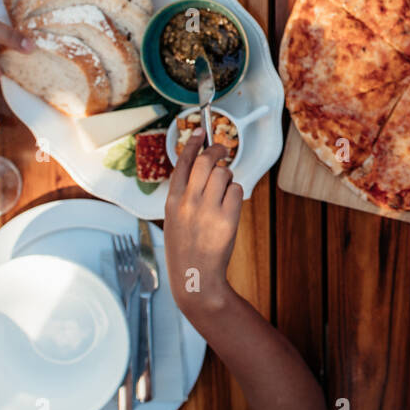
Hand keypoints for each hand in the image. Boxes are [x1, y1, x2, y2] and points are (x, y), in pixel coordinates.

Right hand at [163, 130, 242, 313]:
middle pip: (205, 161)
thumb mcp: (174, 219)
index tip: (201, 131)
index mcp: (172, 201)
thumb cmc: (185, 249)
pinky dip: (236, 195)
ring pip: (224, 174)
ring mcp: (208, 209)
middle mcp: (188, 202)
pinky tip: (230, 208)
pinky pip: (237, 191)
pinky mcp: (227, 218)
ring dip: (227, 178)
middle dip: (217, 151)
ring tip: (224, 193)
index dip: (192, 143)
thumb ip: (185, 195)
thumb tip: (205, 170)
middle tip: (223, 150)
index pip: (182, 163)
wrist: (195, 277)